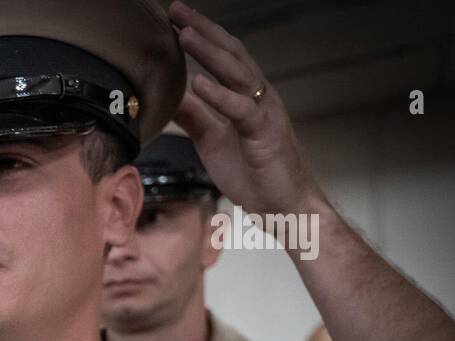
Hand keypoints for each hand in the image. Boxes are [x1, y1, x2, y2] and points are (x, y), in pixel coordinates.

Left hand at [168, 1, 325, 215]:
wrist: (284, 207)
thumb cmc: (253, 173)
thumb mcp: (213, 140)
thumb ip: (195, 116)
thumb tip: (170, 98)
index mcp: (247, 96)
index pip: (223, 56)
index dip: (200, 34)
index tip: (173, 17)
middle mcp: (259, 96)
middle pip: (231, 54)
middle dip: (203, 30)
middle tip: (176, 9)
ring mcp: (264, 113)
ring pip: (237, 73)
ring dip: (209, 52)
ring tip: (183, 34)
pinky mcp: (265, 135)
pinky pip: (241, 110)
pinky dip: (220, 95)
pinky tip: (198, 83)